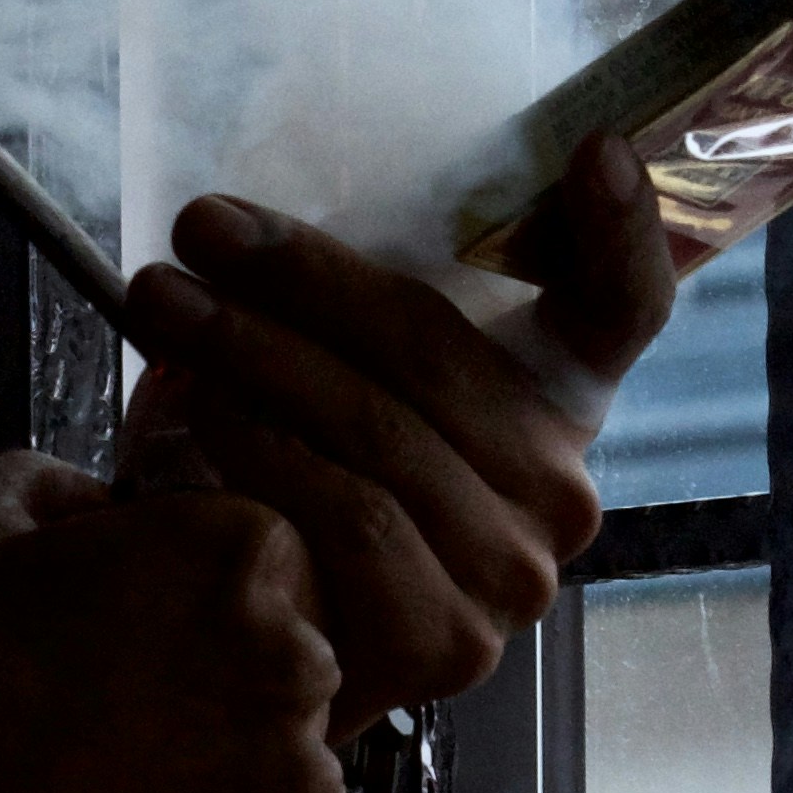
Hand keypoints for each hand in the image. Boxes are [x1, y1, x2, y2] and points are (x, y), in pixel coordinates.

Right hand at [0, 453, 346, 792]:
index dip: (186, 587)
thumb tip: (94, 502)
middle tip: (105, 721)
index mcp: (237, 551)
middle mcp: (301, 661)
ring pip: (281, 760)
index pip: (259, 549)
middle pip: (285, 652)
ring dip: (218, 773)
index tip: (122, 627)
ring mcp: (304, 784)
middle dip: (215, 678)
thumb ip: (48, 486)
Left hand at [116, 129, 674, 730]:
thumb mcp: (343, 370)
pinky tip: (199, 418)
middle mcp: (561, 489)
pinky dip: (264, 460)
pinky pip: (351, 521)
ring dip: (255, 357)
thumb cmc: (294, 474)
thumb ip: (356, 299)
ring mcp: (513, 573)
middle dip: (300, 277)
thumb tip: (262, 209)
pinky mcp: (447, 644)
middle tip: (199, 227)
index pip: (625, 306)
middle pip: (437, 352)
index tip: (596, 148)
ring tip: (166, 308)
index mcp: (560, 399)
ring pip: (381, 433)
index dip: (623, 228)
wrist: (249, 645)